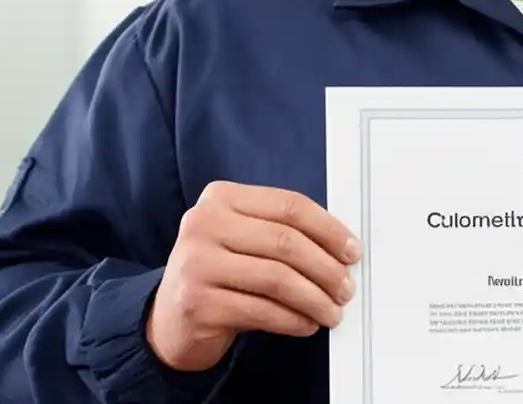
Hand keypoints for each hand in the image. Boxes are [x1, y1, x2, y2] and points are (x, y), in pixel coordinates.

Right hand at [146, 181, 362, 371]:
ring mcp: (197, 264)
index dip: (329, 229)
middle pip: (286, 242)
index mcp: (221, 198)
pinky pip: (263, 311)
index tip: (352, 250)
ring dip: (315, 299)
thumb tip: (342, 247)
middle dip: (326, 268)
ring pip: (278, 279)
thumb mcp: (243, 239)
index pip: (290, 206)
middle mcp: (204, 224)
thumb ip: (282, 232)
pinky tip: (306, 324)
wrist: (170, 320)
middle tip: (346, 287)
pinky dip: (293, 320)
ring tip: (331, 311)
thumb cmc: (220, 274)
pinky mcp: (198, 303)